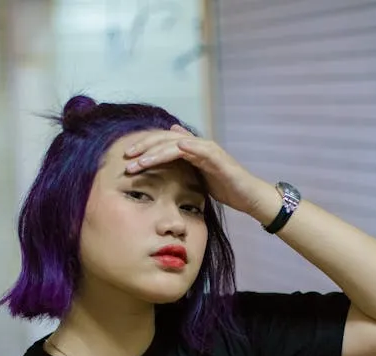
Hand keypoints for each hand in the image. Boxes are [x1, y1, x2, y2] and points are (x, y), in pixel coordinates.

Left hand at [124, 126, 275, 216]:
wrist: (248, 196)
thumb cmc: (225, 188)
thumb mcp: (199, 176)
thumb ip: (186, 163)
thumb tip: (174, 146)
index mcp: (191, 150)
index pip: (162, 144)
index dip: (144, 148)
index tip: (126, 158)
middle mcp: (198, 146)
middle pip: (165, 140)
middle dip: (144, 148)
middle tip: (126, 157)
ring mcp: (209, 150)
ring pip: (177, 145)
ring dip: (157, 152)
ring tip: (141, 161)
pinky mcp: (219, 158)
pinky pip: (201, 150)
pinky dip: (187, 147)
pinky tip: (175, 148)